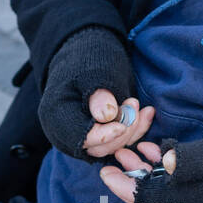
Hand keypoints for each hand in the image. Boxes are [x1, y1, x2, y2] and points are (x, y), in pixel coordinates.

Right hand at [38, 26, 153, 161]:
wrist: (88, 54)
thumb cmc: (88, 59)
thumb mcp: (93, 71)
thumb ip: (98, 94)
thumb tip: (106, 117)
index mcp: (55, 115)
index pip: (79, 138)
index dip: (103, 136)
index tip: (122, 125)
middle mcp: (65, 132)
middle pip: (97, 148)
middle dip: (122, 130)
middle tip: (134, 104)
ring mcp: (82, 137)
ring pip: (110, 147)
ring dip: (131, 130)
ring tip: (141, 106)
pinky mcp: (98, 137)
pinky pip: (118, 142)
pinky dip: (134, 130)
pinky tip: (147, 112)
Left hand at [99, 126, 202, 202]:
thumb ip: (180, 161)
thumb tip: (161, 163)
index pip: (142, 200)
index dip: (120, 186)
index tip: (104, 171)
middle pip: (147, 194)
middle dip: (128, 174)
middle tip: (112, 154)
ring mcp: (196, 196)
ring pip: (159, 185)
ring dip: (142, 166)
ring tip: (129, 146)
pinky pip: (174, 179)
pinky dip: (160, 163)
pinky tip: (153, 146)